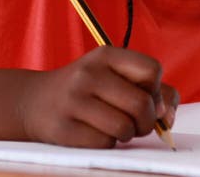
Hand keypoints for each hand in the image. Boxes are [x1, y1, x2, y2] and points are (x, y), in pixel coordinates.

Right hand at [20, 46, 179, 147]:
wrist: (34, 101)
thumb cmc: (86, 90)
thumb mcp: (114, 76)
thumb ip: (152, 90)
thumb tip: (166, 116)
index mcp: (105, 55)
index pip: (152, 70)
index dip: (156, 90)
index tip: (146, 97)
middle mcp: (88, 74)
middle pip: (142, 104)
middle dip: (147, 121)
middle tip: (137, 123)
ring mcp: (74, 100)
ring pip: (125, 128)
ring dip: (127, 134)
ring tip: (114, 127)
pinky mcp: (65, 128)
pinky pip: (105, 143)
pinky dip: (107, 143)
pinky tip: (95, 133)